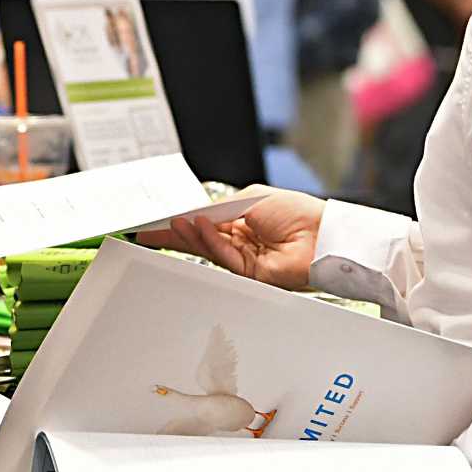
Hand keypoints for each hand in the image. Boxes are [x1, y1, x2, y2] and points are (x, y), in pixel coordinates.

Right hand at [160, 190, 326, 289]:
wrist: (322, 235)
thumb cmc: (298, 213)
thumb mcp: (251, 199)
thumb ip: (221, 208)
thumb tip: (197, 214)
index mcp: (244, 220)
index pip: (206, 222)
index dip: (185, 220)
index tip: (162, 219)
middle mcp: (242, 240)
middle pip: (201, 239)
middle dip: (174, 235)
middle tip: (149, 232)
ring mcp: (244, 258)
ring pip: (208, 249)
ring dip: (189, 235)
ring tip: (172, 224)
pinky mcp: (249, 273)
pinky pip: (223, 256)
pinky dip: (209, 241)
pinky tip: (199, 226)